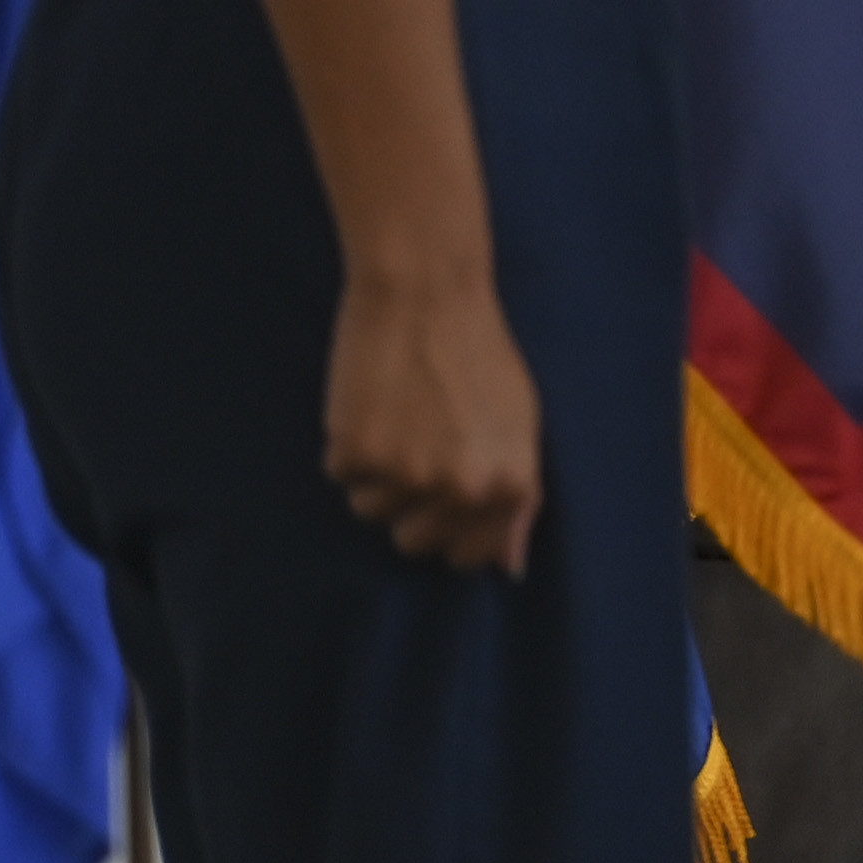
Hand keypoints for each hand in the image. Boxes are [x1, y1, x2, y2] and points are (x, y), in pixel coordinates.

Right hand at [327, 270, 543, 571]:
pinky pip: (341, 475)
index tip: (445, 504)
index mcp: (510, 483)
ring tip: (401, 415)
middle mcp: (462, 488)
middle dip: (411, 506)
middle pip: (413, 544)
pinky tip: (374, 403)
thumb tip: (510, 567)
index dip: (454, 531)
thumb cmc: (480, 355)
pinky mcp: (357, 456)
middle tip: (420, 447)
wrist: (427, 296)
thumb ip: (518, 498)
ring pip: (371, 510)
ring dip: (378, 473)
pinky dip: (350, 446)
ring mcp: (407, 476)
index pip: (470, 556)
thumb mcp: (521, 424)